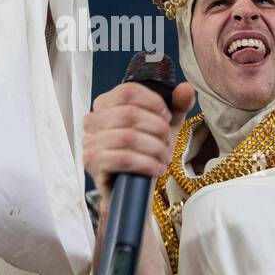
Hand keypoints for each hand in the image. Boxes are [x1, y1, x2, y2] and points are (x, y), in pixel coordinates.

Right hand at [83, 81, 195, 201]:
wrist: (134, 186)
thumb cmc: (146, 149)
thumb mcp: (165, 124)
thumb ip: (177, 104)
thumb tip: (185, 88)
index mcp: (105, 104)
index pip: (128, 91)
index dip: (153, 102)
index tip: (166, 116)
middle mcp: (92, 120)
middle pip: (129, 113)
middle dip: (157, 128)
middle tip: (167, 141)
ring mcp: (89, 142)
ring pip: (128, 137)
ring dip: (155, 148)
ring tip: (164, 157)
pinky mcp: (93, 164)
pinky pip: (123, 159)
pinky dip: (146, 163)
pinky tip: (156, 168)